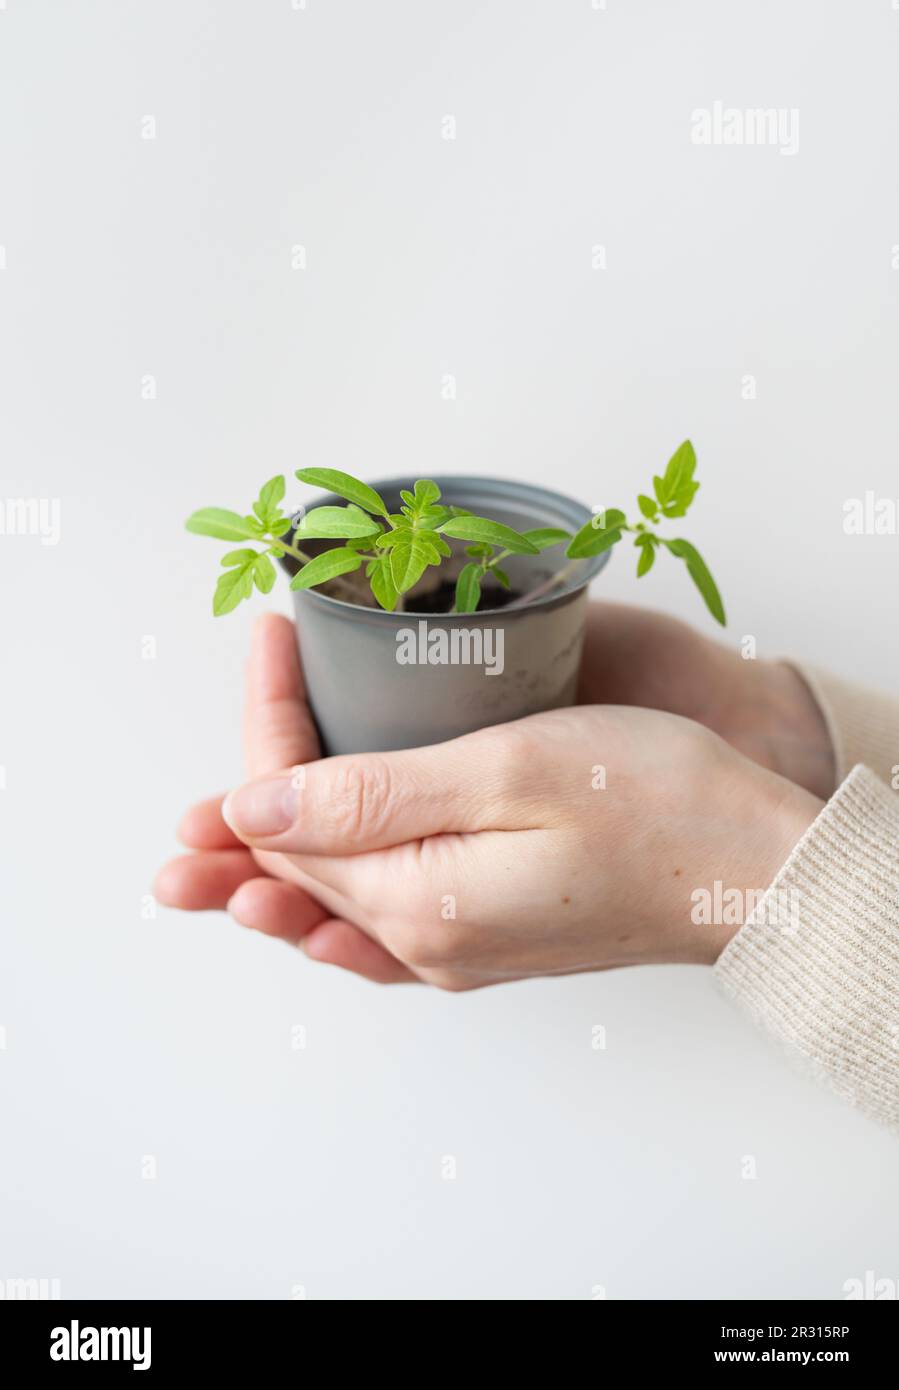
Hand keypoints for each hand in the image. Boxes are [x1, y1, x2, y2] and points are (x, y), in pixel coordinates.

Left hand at [156, 612, 821, 987]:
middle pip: (298, 857)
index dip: (266, 719)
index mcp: (415, 897)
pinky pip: (378, 926)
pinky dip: (326, 897)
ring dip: (267, 853)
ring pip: (330, 894)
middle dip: (251, 779)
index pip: (288, 811)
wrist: (758, 871)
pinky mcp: (489, 939)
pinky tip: (301, 902)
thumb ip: (369, 798)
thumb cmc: (659, 803)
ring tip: (205, 834)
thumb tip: (250, 810)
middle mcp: (423, 941)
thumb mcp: (507, 772)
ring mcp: (456, 949)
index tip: (272, 637)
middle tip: (230, 711)